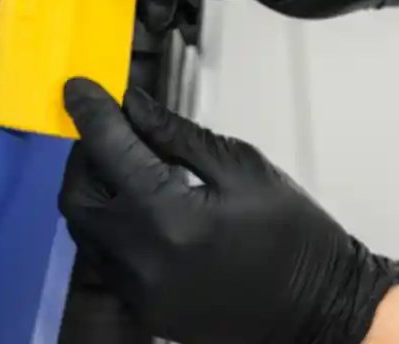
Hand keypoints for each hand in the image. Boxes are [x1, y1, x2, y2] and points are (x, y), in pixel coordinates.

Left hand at [58, 79, 398, 343]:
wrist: (320, 309)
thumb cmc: (294, 237)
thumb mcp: (241, 167)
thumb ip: (177, 135)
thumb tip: (134, 107)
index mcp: (171, 218)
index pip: (109, 151)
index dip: (91, 112)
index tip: (80, 89)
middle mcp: (143, 260)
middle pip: (79, 195)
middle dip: (86, 155)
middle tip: (109, 130)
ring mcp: (139, 291)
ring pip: (85, 230)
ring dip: (94, 192)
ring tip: (125, 166)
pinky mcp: (143, 308)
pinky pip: (104, 259)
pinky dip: (108, 226)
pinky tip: (137, 207)